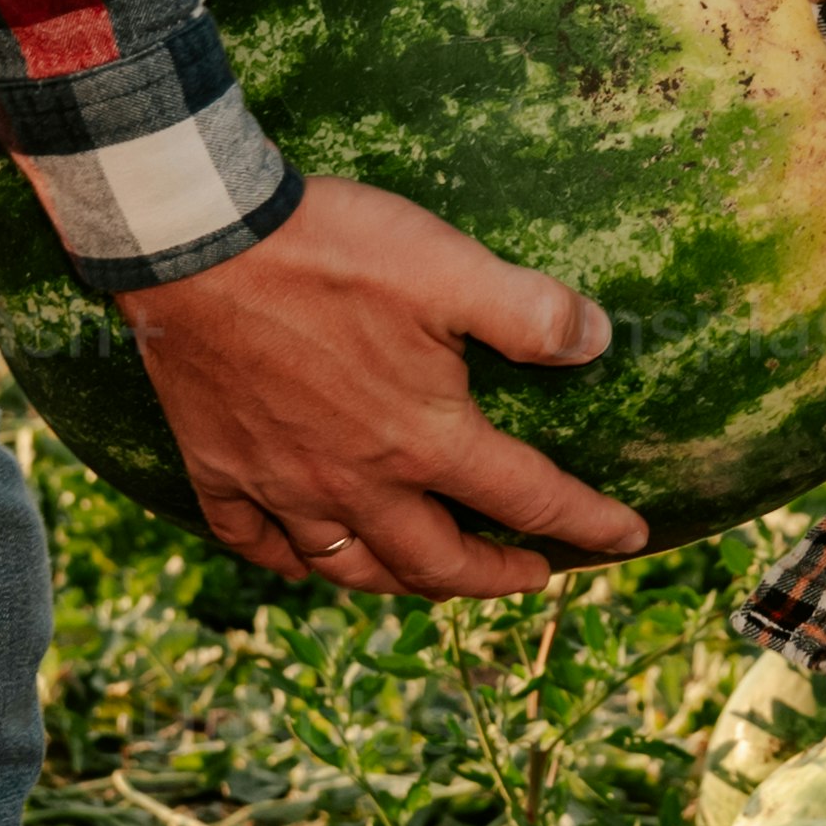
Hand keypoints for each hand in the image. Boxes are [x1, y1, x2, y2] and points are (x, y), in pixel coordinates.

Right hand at [120, 175, 647, 595]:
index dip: (588, 523)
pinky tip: (305, 556)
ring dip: (401, 583)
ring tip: (429, 577)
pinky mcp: (219, 469)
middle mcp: (356, 484)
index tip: (629, 538)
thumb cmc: (328, 251)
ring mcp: (282, 485)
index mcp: (424, 440)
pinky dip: (289, 562)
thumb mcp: (450, 265)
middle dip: (494, 578)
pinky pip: (255, 545)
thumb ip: (533, 312)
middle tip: (531, 573)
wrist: (196, 243)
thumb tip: (598, 342)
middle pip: (438, 565)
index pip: (528, 498)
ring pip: (348, 570)